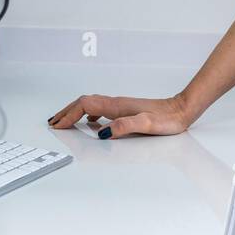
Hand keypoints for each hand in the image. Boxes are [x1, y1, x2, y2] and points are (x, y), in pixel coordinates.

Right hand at [47, 92, 196, 139]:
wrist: (182, 110)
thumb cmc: (167, 119)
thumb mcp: (147, 124)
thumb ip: (125, 126)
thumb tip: (103, 131)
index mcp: (116, 106)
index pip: (84, 105)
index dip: (68, 115)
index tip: (57, 125)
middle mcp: (116, 103)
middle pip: (83, 102)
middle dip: (66, 112)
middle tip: (52, 122)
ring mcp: (120, 105)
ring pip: (90, 104)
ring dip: (74, 111)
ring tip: (64, 120)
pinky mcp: (126, 109)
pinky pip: (100, 108)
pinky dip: (87, 113)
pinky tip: (90, 121)